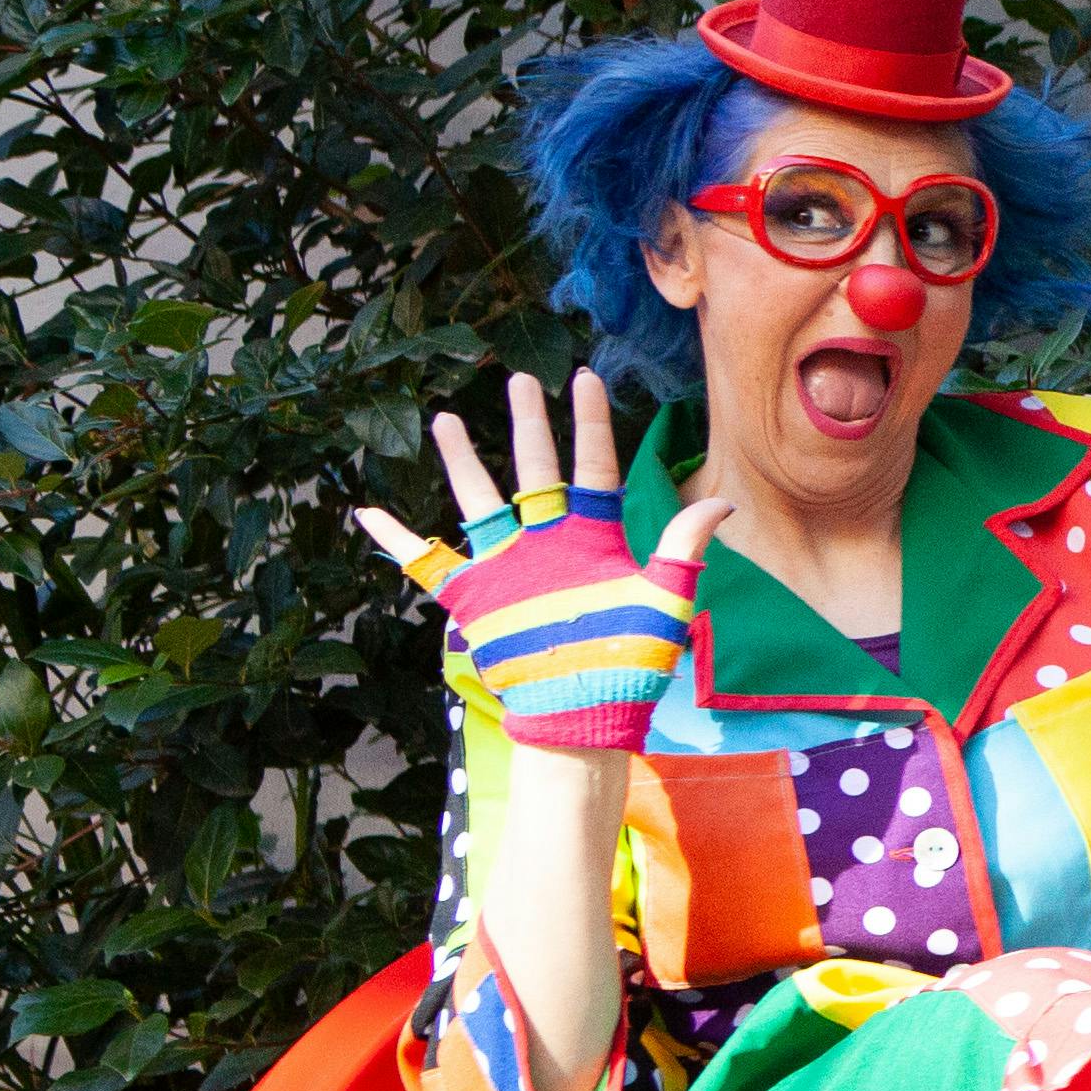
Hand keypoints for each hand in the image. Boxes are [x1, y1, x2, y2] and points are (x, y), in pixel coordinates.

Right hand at [352, 371, 729, 756]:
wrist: (585, 713)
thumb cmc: (630, 663)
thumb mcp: (664, 602)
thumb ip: (682, 549)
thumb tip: (723, 503)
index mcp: (594, 539)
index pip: (593, 467)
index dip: (589, 424)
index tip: (584, 378)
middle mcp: (548, 544)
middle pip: (535, 471)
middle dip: (528, 426)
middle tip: (520, 379)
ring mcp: (508, 567)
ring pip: (479, 501)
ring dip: (462, 463)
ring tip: (448, 419)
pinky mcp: (475, 597)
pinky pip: (426, 563)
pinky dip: (397, 540)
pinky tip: (368, 514)